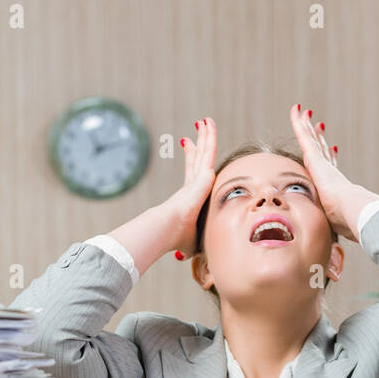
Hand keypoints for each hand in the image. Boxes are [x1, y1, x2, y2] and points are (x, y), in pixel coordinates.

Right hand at [161, 116, 217, 257]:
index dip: (190, 159)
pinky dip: (209, 137)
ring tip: (205, 119)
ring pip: (204, 152)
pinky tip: (209, 125)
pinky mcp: (202, 175)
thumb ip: (195, 243)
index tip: (186, 144)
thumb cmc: (178, 239)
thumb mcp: (193, 241)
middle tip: (199, 127)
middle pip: (197, 158)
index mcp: (190, 197)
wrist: (168, 228)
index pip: (192, 174)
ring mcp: (196, 178)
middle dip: (198, 143)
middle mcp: (192, 184)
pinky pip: (209, 151)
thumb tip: (190, 258)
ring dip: (205, 136)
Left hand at [288, 103, 378, 241]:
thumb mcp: (335, 230)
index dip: (328, 160)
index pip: (329, 170)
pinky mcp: (316, 158)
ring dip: (307, 127)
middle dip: (318, 138)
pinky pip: (305, 136)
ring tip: (303, 113)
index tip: (329, 151)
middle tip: (317, 125)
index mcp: (332, 187)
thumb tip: (336, 266)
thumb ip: (336, 239)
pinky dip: (300, 123)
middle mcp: (328, 171)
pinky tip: (296, 110)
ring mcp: (323, 163)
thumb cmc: (347, 225)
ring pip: (312, 140)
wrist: (353, 212)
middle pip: (321, 151)